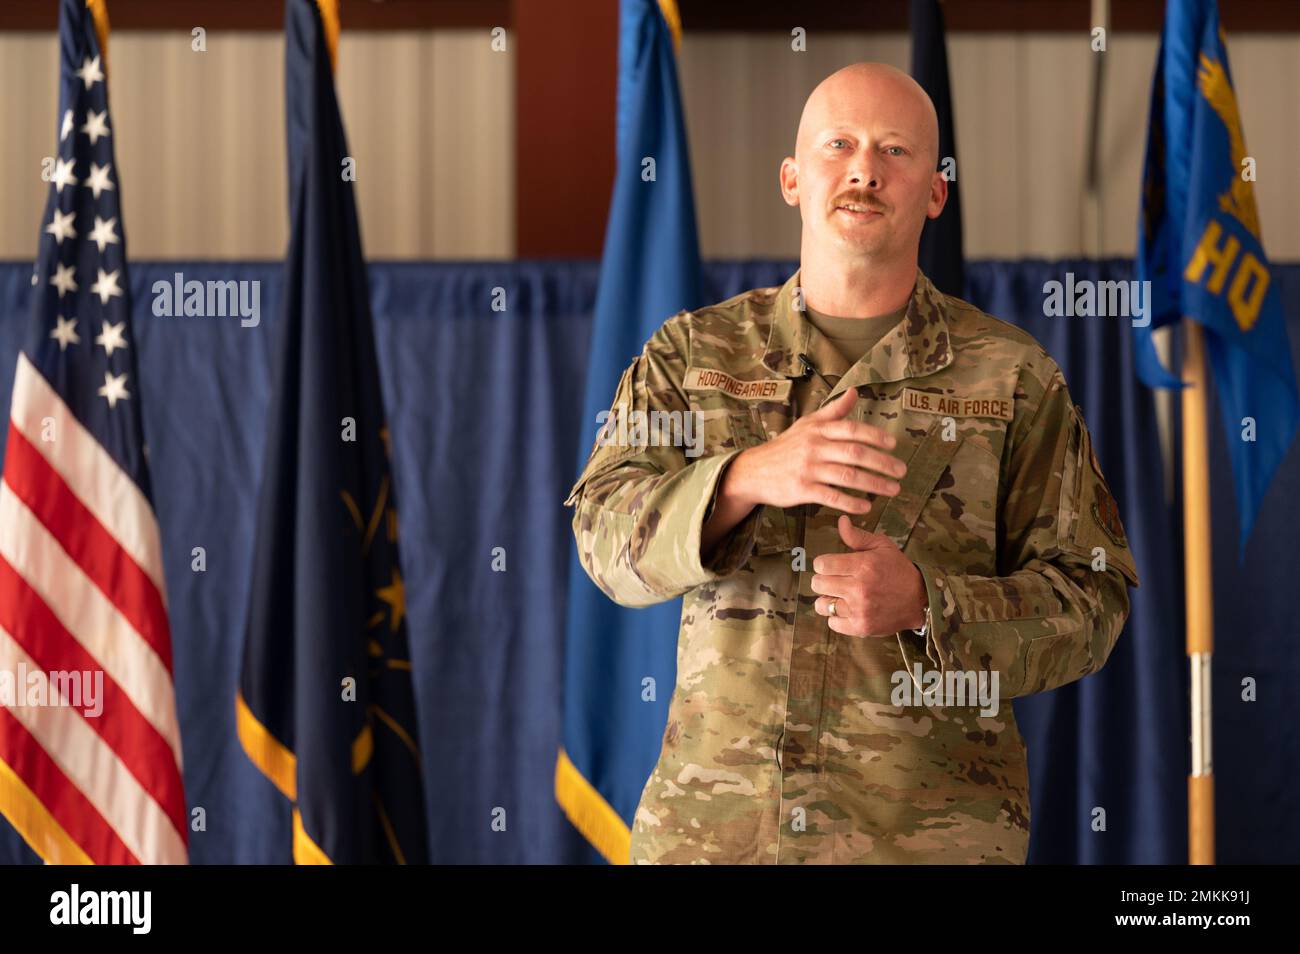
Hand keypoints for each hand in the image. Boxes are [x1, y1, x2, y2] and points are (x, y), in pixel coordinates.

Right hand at [722, 388, 906, 514]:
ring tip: (892, 489)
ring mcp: (807, 469)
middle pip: (854, 453)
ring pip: (847, 476)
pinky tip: (866, 506)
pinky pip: (831, 496)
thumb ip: (833, 411)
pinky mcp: (801, 489)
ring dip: (874, 484)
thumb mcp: (807, 424)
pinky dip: (851, 502)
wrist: (754, 471)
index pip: (851, 429)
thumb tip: (855, 392)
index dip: (874, 436)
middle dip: (882, 462)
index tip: (893, 445)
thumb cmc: (785, 447)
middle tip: (901, 470)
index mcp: (817, 430)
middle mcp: (813, 447)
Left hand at [810, 515, 926, 636]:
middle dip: (823, 580)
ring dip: (828, 600)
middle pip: (817, 584)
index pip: (822, 564)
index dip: (823, 563)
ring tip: (839, 596)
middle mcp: (859, 588)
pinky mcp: (861, 627)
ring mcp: (860, 610)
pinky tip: (847, 609)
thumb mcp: (882, 546)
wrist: (920, 599)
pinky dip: (836, 617)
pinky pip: (832, 623)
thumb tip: (841, 521)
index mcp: (863, 565)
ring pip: (822, 605)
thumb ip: (857, 536)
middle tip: (835, 581)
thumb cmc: (898, 569)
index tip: (830, 566)